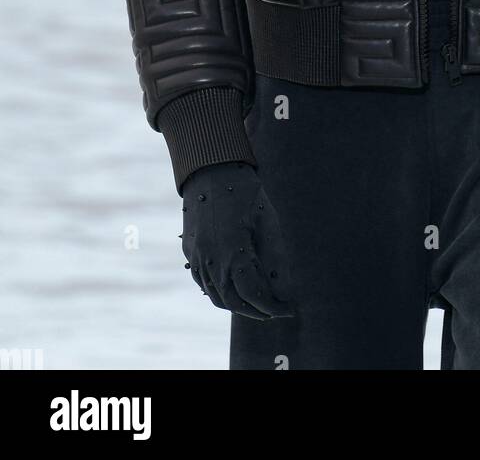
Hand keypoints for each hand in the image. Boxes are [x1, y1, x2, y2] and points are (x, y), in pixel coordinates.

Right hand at [181, 162, 294, 319]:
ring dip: (237, 305)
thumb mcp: (268, 223)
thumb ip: (275, 261)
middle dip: (256, 310)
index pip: (253, 294)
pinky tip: (234, 288)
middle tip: (275, 310)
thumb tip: (284, 292)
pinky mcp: (190, 251)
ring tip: (258, 303)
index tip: (289, 308)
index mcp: (231, 253)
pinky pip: (203, 282)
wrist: (212, 168)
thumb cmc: (245, 192)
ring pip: (216, 296)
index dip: (272, 306)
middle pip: (233, 302)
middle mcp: (209, 260)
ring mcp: (196, 257)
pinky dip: (220, 292)